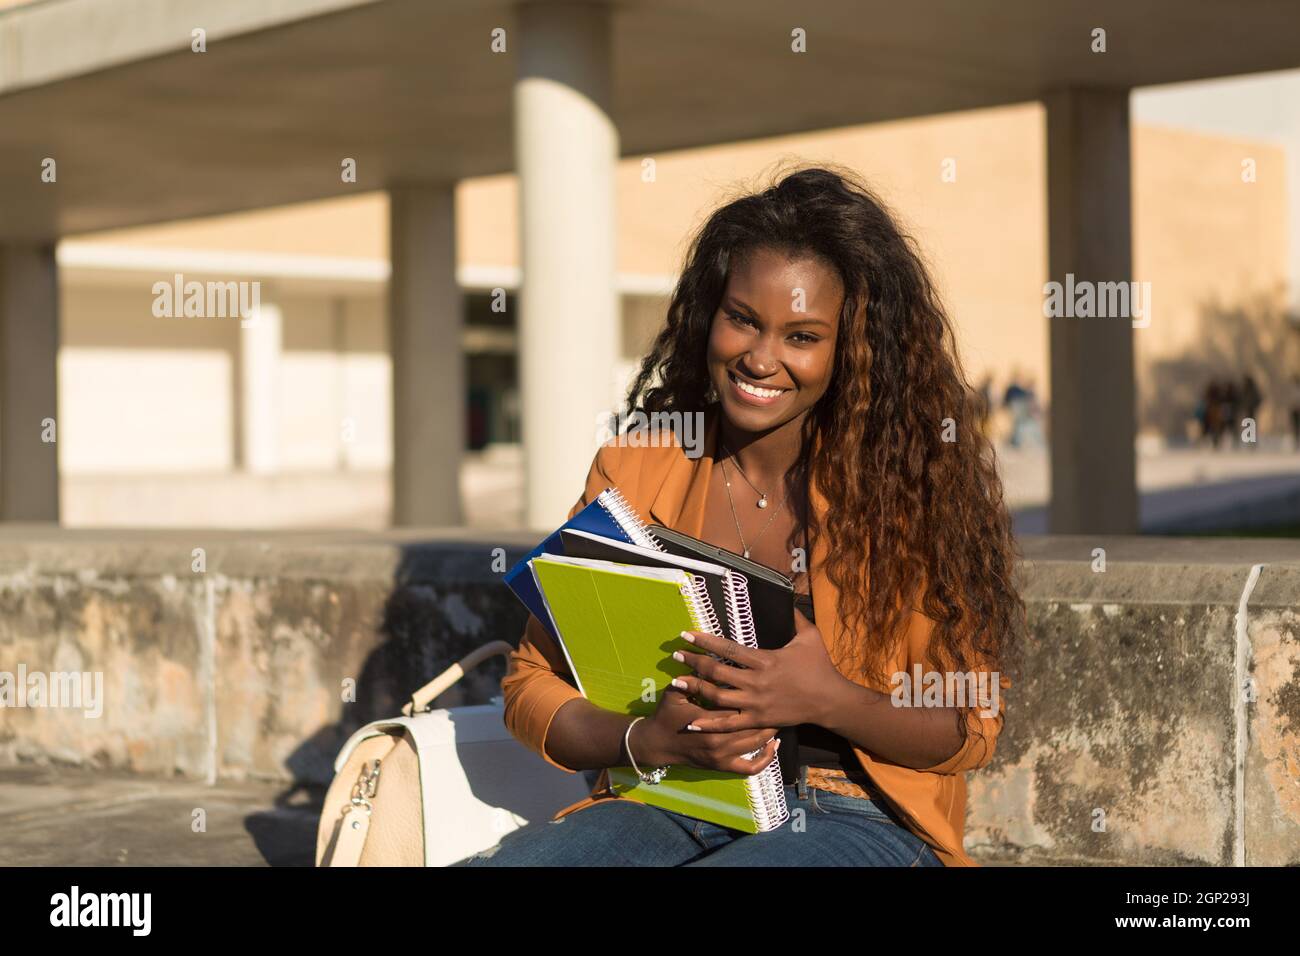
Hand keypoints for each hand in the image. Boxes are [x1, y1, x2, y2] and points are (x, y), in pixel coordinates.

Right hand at [628, 685, 778, 775]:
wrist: (658, 744)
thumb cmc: (667, 715)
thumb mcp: (674, 694)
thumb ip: (688, 678)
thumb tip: (702, 657)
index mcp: (710, 721)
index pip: (739, 705)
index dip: (755, 694)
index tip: (770, 682)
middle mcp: (721, 741)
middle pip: (754, 725)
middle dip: (769, 711)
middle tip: (783, 696)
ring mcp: (724, 757)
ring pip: (756, 743)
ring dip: (771, 730)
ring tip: (782, 714)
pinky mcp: (724, 767)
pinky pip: (751, 768)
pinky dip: (765, 758)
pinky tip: (774, 745)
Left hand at [671, 607, 845, 731]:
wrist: (829, 701)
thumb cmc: (819, 667)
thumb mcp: (810, 636)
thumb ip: (794, 617)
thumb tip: (786, 597)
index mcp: (765, 659)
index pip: (728, 648)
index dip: (705, 640)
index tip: (687, 634)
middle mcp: (757, 681)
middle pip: (717, 672)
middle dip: (693, 662)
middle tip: (676, 655)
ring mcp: (756, 703)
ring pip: (718, 697)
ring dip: (695, 688)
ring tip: (676, 681)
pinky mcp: (758, 720)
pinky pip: (729, 724)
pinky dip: (710, 723)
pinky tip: (692, 722)